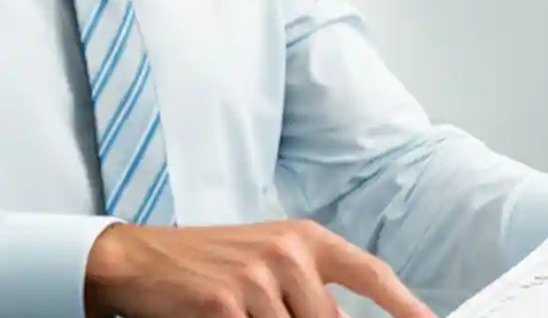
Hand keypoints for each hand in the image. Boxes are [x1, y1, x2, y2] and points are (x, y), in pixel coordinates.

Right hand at [84, 219, 435, 317]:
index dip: (408, 305)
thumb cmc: (206, 265)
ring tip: (240, 313)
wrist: (139, 258)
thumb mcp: (266, 262)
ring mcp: (258, 278)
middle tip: (273, 317)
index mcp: (304, 238)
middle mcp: (288, 252)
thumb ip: (309, 288)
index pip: (371, 274)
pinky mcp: (227, 305)